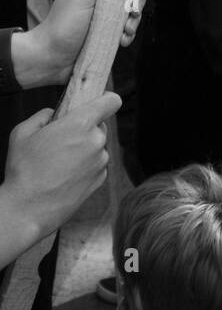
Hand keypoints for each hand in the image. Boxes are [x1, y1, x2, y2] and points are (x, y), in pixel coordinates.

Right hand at [2, 91, 120, 245]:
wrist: (27, 209)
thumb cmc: (23, 170)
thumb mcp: (22, 132)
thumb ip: (42, 115)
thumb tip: (53, 113)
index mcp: (81, 123)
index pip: (111, 101)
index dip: (105, 99)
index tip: (96, 102)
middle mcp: (96, 141)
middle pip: (100, 125)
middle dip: (85, 128)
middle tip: (62, 139)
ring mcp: (100, 162)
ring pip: (96, 146)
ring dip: (84, 149)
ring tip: (58, 162)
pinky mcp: (100, 180)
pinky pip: (96, 164)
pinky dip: (85, 166)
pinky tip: (64, 175)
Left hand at [12, 0, 144, 86]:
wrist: (53, 58)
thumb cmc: (62, 25)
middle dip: (135, 2)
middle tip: (131, 12)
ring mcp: (105, 11)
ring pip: (132, 8)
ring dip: (133, 20)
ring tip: (124, 31)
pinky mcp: (108, 28)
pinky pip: (127, 26)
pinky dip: (128, 33)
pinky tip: (121, 40)